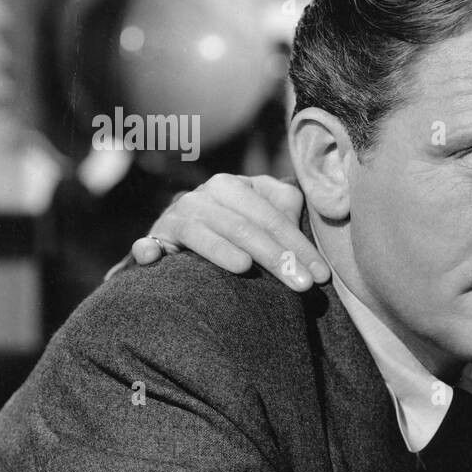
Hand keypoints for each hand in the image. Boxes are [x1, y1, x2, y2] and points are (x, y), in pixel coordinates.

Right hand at [130, 174, 327, 290]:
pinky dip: (149, 250)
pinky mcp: (155, 239)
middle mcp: (203, 197)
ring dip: (221, 251)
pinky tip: (154, 259)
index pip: (273, 217)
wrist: (188, 230)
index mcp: (233, 187)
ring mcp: (176, 217)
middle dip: (276, 257)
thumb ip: (287, 206)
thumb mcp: (264, 210)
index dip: (300, 245)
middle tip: (302, 285)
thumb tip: (308, 212)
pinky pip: (149, 244)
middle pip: (244, 228)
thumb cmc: (240, 225)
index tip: (322, 276)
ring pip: (203, 234)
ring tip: (245, 268)